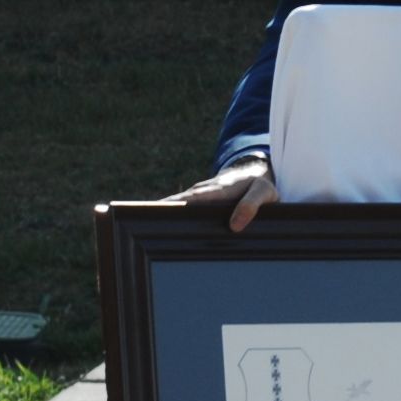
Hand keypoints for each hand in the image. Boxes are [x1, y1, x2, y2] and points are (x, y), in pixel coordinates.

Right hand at [136, 161, 277, 229]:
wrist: (256, 171)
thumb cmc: (261, 185)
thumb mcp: (265, 193)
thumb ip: (252, 206)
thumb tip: (234, 227)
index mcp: (219, 190)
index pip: (193, 199)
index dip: (175, 205)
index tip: (158, 212)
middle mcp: (204, 191)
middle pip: (177, 202)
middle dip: (158, 211)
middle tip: (135, 223)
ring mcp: (199, 196)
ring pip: (175, 205)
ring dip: (158, 214)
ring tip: (136, 228)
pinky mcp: (198, 202)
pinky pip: (180, 208)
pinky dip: (166, 215)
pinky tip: (153, 229)